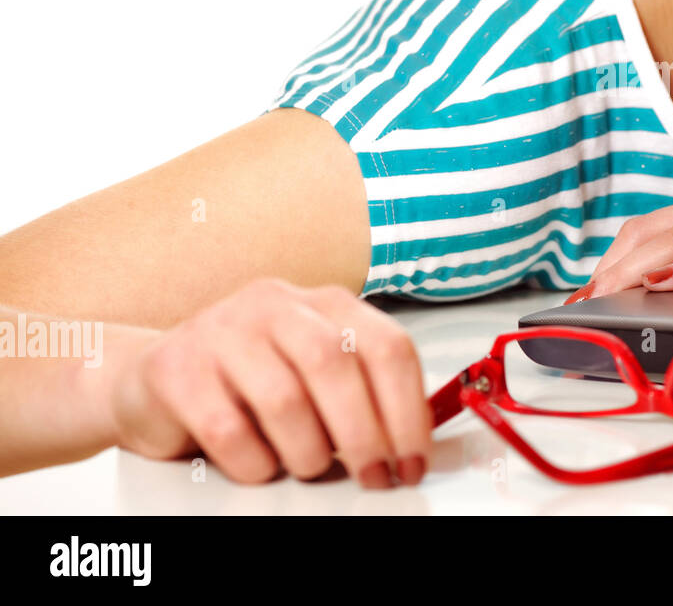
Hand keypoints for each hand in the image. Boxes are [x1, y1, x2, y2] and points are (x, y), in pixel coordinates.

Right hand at [108, 278, 431, 487]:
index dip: (408, 410)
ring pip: (285, 399)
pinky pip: (228, 430)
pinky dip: (254, 463)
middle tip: (374, 475)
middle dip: (364, 434)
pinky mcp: (176, 370)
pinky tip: (258, 465)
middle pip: (337, 366)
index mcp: (324, 303)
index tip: (413, 459)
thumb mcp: (316, 376)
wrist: (152, 383)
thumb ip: (363, 393)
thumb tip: (413, 445)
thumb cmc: (248, 385)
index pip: (388, 346)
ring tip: (305, 467)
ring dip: (307, 451)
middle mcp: (276, 305)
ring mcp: (222, 331)